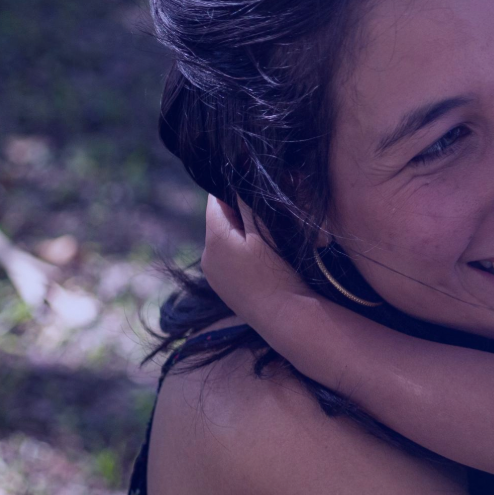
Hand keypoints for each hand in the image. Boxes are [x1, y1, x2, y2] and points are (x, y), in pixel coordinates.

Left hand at [201, 197, 316, 335]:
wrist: (286, 316)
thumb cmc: (279, 272)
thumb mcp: (267, 232)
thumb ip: (248, 204)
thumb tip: (238, 178)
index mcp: (214, 239)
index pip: (215, 201)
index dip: (232, 188)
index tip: (253, 184)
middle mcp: (207, 257)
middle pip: (219, 221)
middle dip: (238, 211)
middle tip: (267, 207)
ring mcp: (214, 275)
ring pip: (224, 240)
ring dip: (241, 232)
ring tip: (268, 233)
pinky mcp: (224, 288)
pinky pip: (228, 258)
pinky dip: (241, 251)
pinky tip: (263, 257)